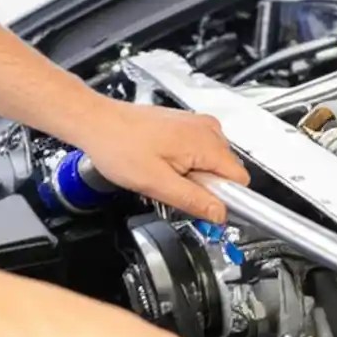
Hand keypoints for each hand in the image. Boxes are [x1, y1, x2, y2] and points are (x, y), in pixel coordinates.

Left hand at [74, 98, 248, 222]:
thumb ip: (194, 201)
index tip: (203, 206)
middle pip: (226, 172)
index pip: (240, 180)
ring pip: (213, 164)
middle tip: (173, 186)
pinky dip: (187, 164)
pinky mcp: (187, 125)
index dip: (224, 199)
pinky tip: (163, 163)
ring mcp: (198, 124)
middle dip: (206, 187)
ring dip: (195, 176)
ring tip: (165, 173)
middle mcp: (208, 129)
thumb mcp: (157, 184)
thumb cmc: (119, 146)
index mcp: (206, 142)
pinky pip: (201, 152)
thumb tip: (220, 214)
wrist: (97, 122)